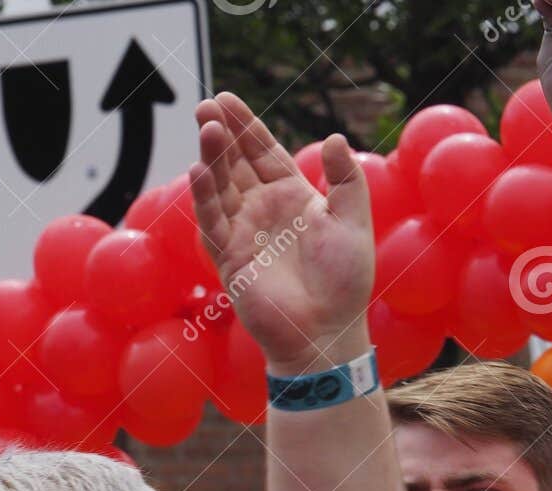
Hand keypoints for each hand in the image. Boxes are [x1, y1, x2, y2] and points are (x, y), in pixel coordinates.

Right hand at [190, 93, 371, 372]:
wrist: (326, 331)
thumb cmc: (343, 282)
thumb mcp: (353, 222)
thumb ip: (346, 180)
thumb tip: (335, 138)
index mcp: (291, 197)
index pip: (262, 152)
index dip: (246, 126)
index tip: (226, 99)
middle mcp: (262, 211)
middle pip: (235, 163)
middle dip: (221, 134)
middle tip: (206, 106)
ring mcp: (243, 234)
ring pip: (221, 188)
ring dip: (212, 159)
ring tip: (208, 128)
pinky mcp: (230, 260)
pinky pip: (213, 223)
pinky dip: (205, 198)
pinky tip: (198, 171)